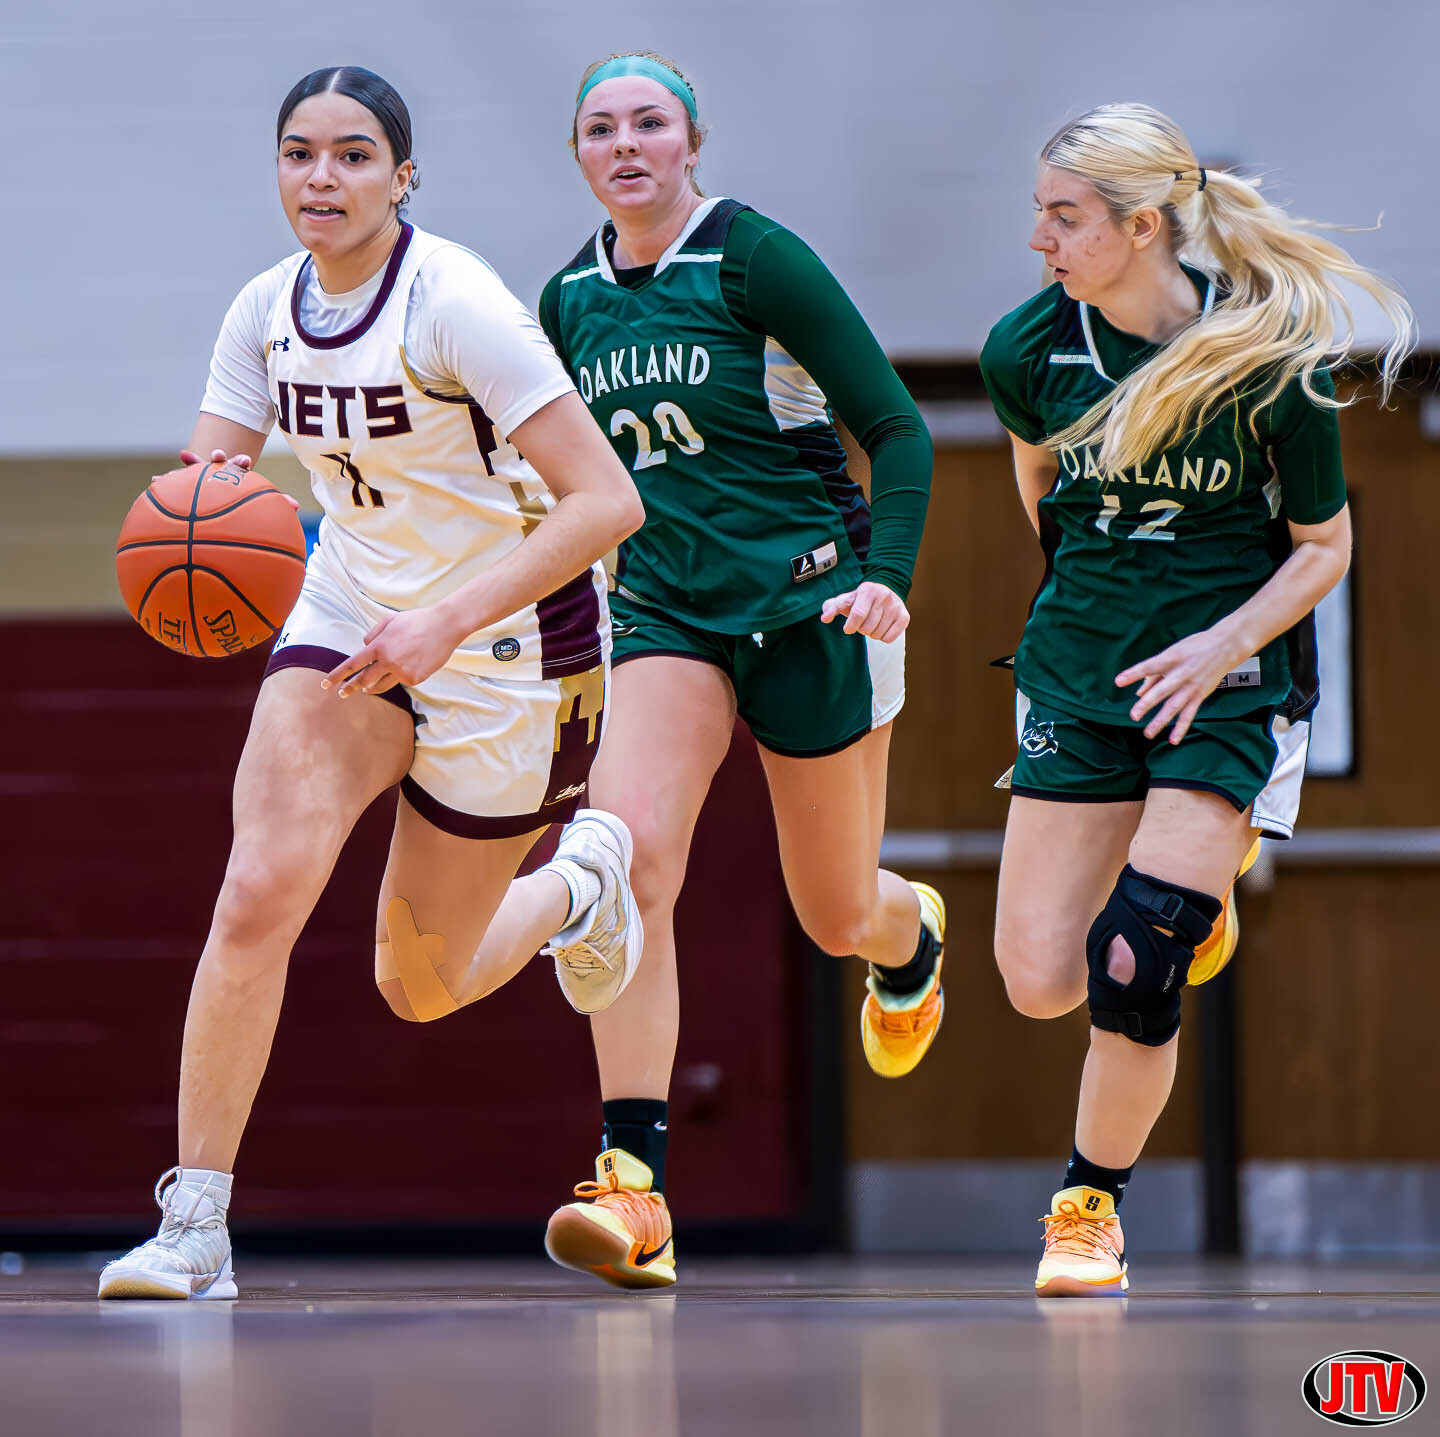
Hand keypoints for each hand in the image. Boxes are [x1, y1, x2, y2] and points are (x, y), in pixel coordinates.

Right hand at [175, 448, 299, 512]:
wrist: (215, 498)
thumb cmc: (240, 501)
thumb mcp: (257, 501)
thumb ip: (276, 502)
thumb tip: (296, 507)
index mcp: (236, 474)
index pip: (239, 465)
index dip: (242, 463)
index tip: (246, 460)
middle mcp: (217, 471)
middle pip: (218, 463)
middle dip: (220, 459)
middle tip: (220, 455)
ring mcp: (199, 475)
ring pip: (194, 468)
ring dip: (192, 463)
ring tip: (186, 457)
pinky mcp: (183, 482)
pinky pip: (172, 482)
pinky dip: (165, 482)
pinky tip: (155, 482)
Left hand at [322, 606, 464, 697]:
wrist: (445, 626)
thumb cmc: (417, 621)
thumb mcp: (390, 621)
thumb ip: (373, 635)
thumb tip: (365, 648)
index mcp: (379, 646)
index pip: (352, 664)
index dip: (337, 675)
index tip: (326, 683)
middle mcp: (388, 661)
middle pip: (364, 680)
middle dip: (351, 687)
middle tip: (342, 694)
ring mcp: (402, 672)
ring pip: (381, 685)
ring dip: (371, 687)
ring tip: (364, 690)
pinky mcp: (415, 678)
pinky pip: (400, 680)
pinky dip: (398, 676)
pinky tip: (404, 668)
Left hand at [820, 581, 908, 641]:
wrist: (885, 591)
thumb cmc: (860, 600)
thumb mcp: (844, 600)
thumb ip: (831, 608)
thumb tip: (824, 619)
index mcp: (867, 590)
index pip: (858, 614)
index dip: (851, 626)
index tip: (848, 629)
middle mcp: (884, 596)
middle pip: (867, 627)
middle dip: (861, 629)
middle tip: (862, 623)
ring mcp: (895, 606)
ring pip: (878, 634)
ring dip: (871, 633)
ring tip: (872, 623)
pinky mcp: (904, 617)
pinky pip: (889, 638)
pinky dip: (883, 637)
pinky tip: (881, 627)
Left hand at [1116, 627, 1248, 743]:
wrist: (1226, 646)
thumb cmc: (1195, 647)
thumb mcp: (1172, 652)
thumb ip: (1154, 673)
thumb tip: (1138, 693)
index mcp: (1172, 658)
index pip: (1149, 666)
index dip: (1134, 674)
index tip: (1118, 681)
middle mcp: (1182, 673)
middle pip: (1162, 690)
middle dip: (1147, 704)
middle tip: (1134, 715)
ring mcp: (1192, 686)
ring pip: (1174, 706)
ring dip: (1161, 721)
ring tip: (1148, 733)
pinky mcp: (1200, 695)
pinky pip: (1189, 713)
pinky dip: (1181, 727)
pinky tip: (1173, 740)